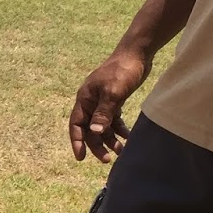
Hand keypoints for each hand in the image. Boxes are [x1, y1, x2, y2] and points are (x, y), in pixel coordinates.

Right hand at [67, 46, 148, 162]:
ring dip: (110, 139)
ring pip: (102, 126)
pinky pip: (113, 119)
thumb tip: (94, 133)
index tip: (81, 157)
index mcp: (85, 99)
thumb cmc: (122, 71)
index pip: (76, 124)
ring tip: (121, 150)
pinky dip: (119, 129)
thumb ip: (103, 113)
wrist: (137, 54)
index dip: (77, 141)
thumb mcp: (113, 93)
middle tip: (107, 159)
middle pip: (90, 128)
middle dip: (97, 144)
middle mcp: (91, 102)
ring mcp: (102, 101)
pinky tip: (128, 137)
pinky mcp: (114, 100)